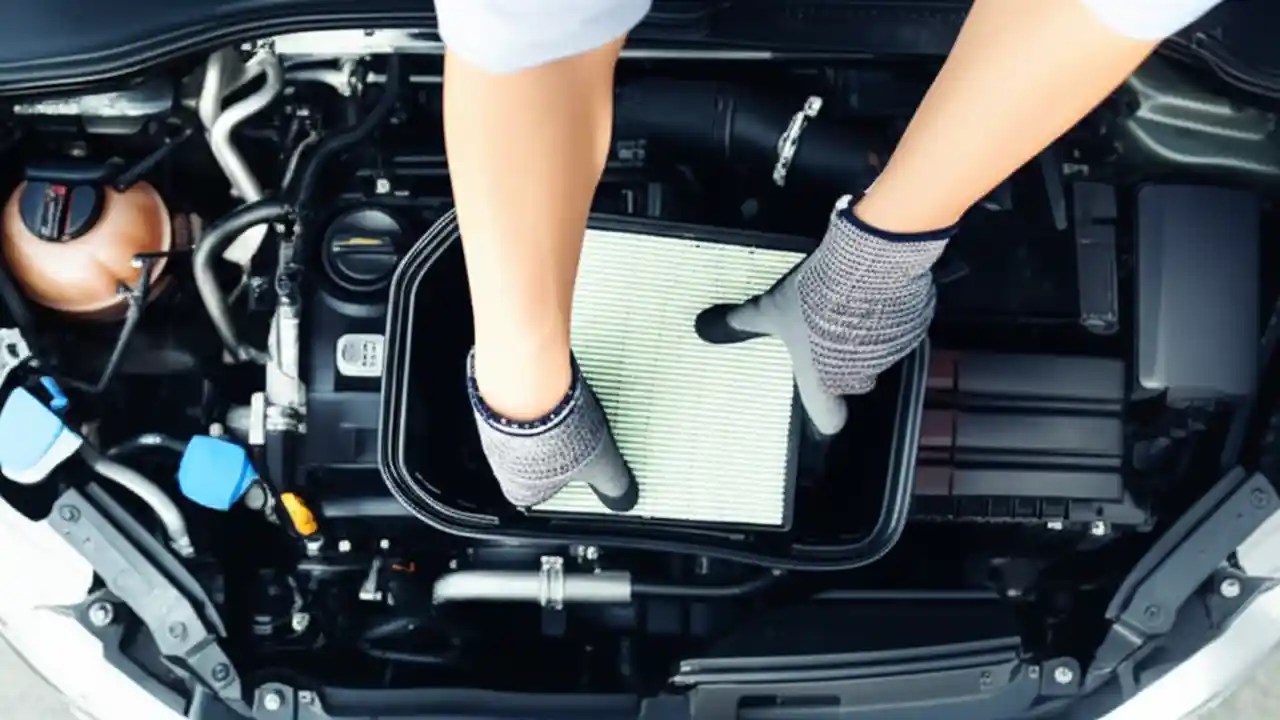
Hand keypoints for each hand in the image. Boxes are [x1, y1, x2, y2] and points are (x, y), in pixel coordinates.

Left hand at [696, 198, 949, 435]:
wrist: (869, 264)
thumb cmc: (814, 299)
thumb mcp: (770, 309)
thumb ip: (740, 324)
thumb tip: (702, 329)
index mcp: (825, 381)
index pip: (828, 419)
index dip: (824, 414)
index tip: (821, 405)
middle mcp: (860, 376)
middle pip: (852, 381)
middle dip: (842, 360)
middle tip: (826, 328)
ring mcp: (892, 353)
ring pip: (876, 353)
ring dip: (866, 335)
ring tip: (849, 302)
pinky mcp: (914, 327)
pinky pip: (900, 328)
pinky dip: (890, 316)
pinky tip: (876, 291)